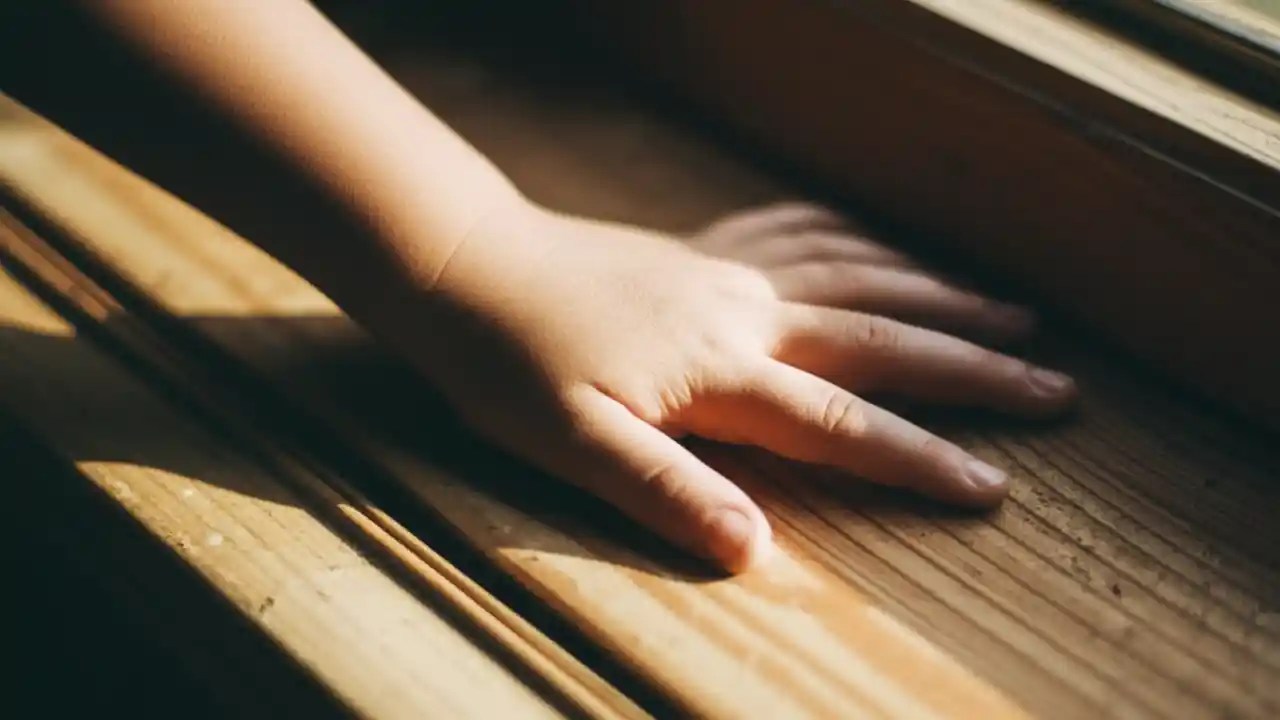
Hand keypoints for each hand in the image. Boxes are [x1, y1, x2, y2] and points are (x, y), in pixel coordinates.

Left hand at [391, 200, 1075, 572]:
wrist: (464, 266)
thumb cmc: (508, 364)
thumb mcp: (571, 445)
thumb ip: (665, 492)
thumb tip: (755, 550)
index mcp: (721, 372)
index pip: (842, 425)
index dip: (921, 458)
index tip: (993, 485)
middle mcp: (744, 312)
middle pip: (881, 339)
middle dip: (973, 367)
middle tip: (1055, 384)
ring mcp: (727, 271)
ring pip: (858, 277)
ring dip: (939, 297)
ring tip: (1010, 312)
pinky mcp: (702, 250)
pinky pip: (800, 234)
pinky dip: (856, 241)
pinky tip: (880, 246)